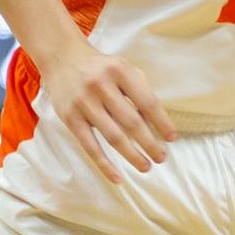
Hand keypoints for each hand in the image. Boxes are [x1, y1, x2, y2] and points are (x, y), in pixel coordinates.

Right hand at [38, 41, 173, 182]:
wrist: (62, 58)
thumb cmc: (100, 68)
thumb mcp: (122, 68)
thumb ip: (140, 90)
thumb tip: (157, 123)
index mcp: (120, 71)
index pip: (147, 102)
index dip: (162, 122)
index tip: (172, 138)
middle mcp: (101, 85)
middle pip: (131, 122)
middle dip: (150, 143)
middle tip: (161, 158)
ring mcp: (84, 102)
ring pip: (113, 136)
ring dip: (132, 155)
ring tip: (146, 166)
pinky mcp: (70, 117)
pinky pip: (89, 146)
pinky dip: (104, 164)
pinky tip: (117, 177)